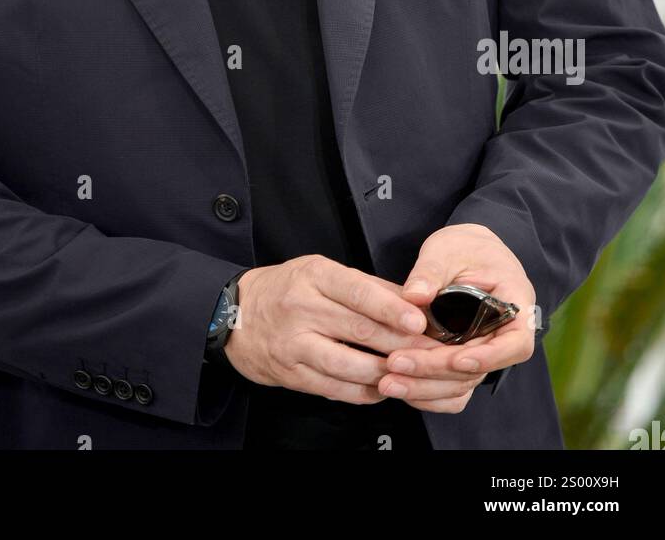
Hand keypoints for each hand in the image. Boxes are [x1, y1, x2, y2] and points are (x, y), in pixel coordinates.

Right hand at [223, 255, 429, 403]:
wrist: (235, 315)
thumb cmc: (286, 289)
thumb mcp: (321, 272)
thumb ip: (367, 287)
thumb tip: (411, 299)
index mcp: (314, 276)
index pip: (358, 291)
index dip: (391, 308)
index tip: (418, 319)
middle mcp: (302, 308)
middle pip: (359, 329)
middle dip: (400, 343)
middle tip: (429, 351)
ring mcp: (294, 344)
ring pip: (348, 364)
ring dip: (384, 372)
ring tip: (409, 372)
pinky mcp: (291, 374)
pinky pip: (334, 388)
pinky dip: (363, 392)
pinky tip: (381, 387)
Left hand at [375, 223, 536, 412]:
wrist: (468, 250)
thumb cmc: (465, 247)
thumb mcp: (447, 249)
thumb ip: (431, 271)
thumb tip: (413, 296)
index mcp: (516, 303)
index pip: (516, 343)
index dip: (488, 356)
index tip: (455, 359)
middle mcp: (505, 334)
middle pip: (480, 368)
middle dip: (436, 371)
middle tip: (396, 365)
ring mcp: (486, 350)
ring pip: (463, 382)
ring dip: (425, 386)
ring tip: (388, 382)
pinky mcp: (466, 358)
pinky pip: (453, 386)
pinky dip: (428, 392)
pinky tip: (400, 386)